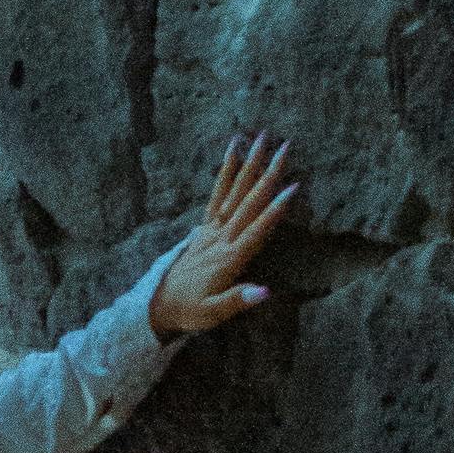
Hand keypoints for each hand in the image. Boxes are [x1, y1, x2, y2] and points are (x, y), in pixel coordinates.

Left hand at [150, 134, 299, 337]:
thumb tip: (266, 292)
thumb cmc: (192, 311)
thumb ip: (239, 301)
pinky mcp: (204, 226)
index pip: (256, 230)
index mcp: (228, 259)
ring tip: (263, 138)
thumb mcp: (214, 314)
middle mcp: (220, 238)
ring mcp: (211, 229)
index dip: (275, 210)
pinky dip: (225, 171)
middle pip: (248, 201)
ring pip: (234, 191)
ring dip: (250, 163)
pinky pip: (216, 193)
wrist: (160, 305)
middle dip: (268, 173)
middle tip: (286, 146)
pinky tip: (234, 150)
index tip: (293, 187)